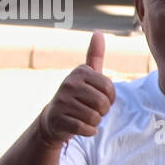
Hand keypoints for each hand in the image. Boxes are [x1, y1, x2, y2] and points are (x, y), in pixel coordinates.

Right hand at [36, 31, 114, 147]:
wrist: (54, 119)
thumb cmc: (77, 95)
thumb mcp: (86, 75)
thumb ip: (95, 55)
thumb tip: (98, 33)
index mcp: (80, 72)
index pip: (109, 88)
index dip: (110, 98)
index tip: (100, 98)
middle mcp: (69, 83)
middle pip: (103, 103)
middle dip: (102, 111)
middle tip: (92, 110)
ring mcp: (62, 101)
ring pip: (95, 117)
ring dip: (95, 121)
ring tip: (85, 117)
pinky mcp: (59, 119)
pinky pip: (86, 128)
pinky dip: (88, 131)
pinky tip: (81, 126)